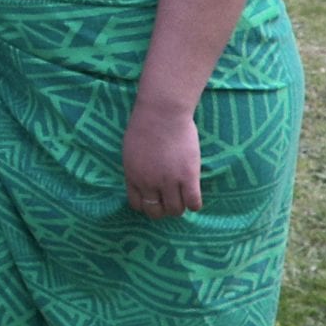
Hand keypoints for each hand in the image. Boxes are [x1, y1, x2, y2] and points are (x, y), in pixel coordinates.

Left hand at [121, 100, 200, 218]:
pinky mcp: (188, 177)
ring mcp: (169, 182)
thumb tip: (141, 180)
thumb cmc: (145, 125)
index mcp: (133, 177)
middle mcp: (149, 183)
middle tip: (171, 201)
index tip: (155, 200)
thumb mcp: (130, 151)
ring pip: (176, 210)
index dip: (147, 205)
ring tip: (183, 198)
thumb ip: (136, 168)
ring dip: (180, 207)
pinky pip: (193, 203)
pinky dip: (195, 204)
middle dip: (163, 210)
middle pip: (157, 211)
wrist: (162, 113)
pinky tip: (194, 196)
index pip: (138, 205)